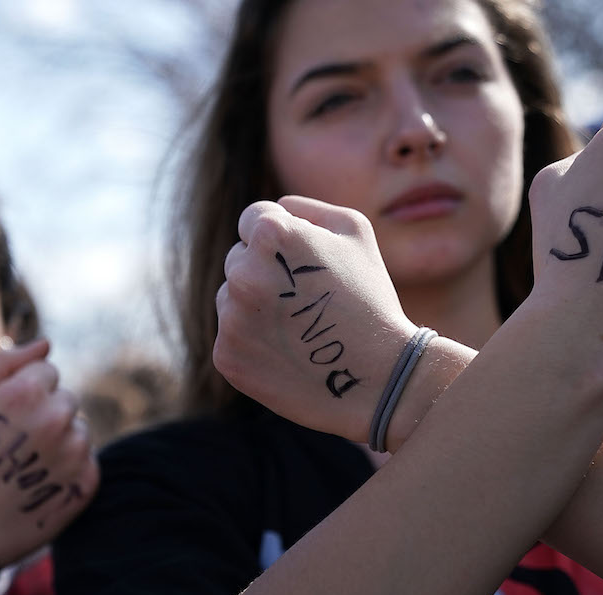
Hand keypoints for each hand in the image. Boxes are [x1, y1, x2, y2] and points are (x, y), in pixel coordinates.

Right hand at [0, 339, 97, 567]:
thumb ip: (7, 365)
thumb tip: (46, 344)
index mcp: (26, 392)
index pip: (47, 372)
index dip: (24, 396)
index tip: (6, 422)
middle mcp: (57, 417)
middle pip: (67, 399)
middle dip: (45, 415)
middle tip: (15, 448)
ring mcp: (75, 451)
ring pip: (79, 429)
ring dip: (60, 442)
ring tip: (27, 468)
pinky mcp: (87, 481)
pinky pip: (87, 460)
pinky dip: (69, 469)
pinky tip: (41, 484)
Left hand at [214, 196, 417, 441]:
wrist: (376, 379)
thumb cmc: (370, 300)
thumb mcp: (355, 233)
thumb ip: (308, 210)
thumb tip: (277, 208)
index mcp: (271, 234)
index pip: (252, 220)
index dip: (282, 239)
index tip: (304, 264)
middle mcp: (242, 273)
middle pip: (238, 259)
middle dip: (265, 272)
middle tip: (307, 300)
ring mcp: (231, 317)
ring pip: (230, 299)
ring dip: (255, 307)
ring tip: (298, 328)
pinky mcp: (226, 356)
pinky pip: (231, 337)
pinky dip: (253, 344)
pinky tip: (288, 353)